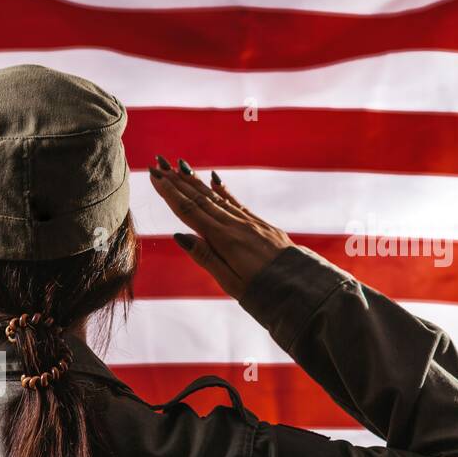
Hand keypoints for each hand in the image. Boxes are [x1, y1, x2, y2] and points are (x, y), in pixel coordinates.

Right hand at [149, 157, 293, 298]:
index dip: (170, 193)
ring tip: (178, 166)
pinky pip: (236, 203)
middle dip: (176, 181)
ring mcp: (249, 223)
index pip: (190, 212)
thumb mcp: (230, 282)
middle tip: (158, 163)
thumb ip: (205, 257)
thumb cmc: (264, 293)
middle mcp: (236, 226)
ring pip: (216, 198)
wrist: (303, 289)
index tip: (154, 177)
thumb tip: (179, 236)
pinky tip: (214, 179)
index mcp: (224, 240)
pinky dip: (222, 190)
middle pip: (200, 199)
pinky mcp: (260, 225)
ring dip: (194, 181)